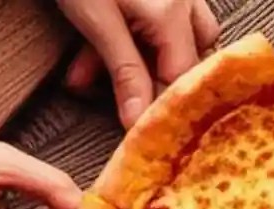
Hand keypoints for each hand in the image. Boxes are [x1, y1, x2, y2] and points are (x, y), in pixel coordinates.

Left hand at [58, 0, 220, 127]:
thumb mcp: (95, 20)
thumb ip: (122, 71)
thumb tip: (138, 120)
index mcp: (172, 14)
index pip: (182, 78)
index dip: (160, 107)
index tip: (137, 131)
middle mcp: (183, 0)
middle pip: (186, 59)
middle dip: (145, 82)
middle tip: (109, 99)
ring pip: (176, 37)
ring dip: (139, 60)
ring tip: (87, 72)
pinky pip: (159, 17)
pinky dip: (129, 37)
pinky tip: (91, 48)